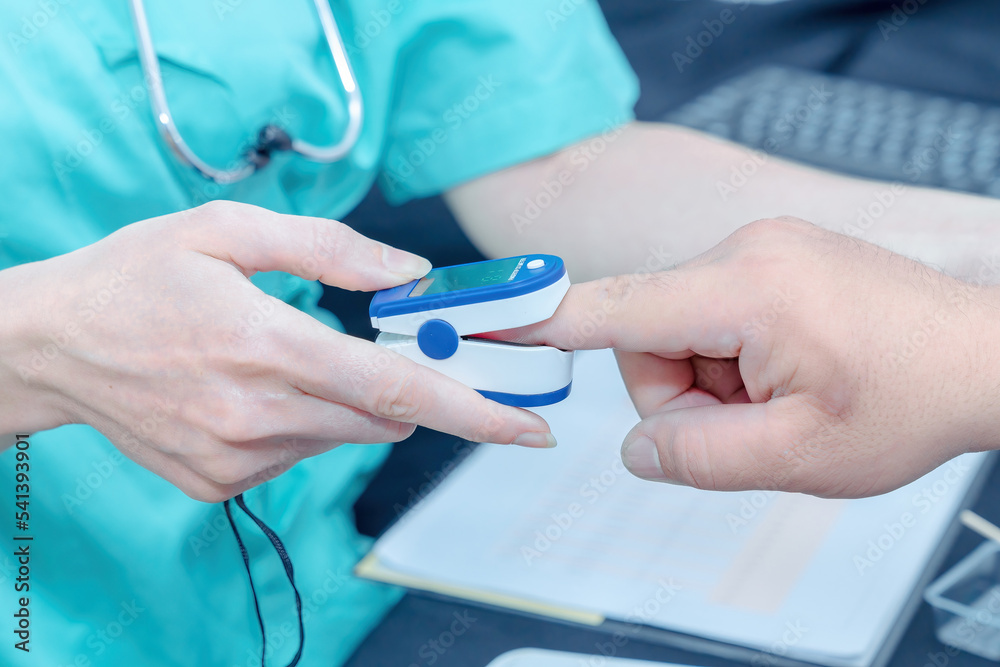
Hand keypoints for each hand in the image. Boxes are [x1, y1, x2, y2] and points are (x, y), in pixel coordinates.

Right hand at [0, 201, 552, 500]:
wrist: (51, 345)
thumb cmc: (136, 277)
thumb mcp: (227, 230)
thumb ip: (329, 249)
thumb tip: (407, 275)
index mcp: (263, 344)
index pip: (396, 388)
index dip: (474, 411)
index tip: (530, 428)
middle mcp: (254, 415)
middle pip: (384, 417)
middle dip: (408, 387)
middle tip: (384, 345)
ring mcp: (235, 458)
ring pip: (344, 436)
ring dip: (345, 400)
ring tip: (281, 355)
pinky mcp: (219, 483)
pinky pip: (299, 454)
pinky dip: (303, 421)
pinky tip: (251, 387)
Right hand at [496, 217, 999, 497]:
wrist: (981, 358)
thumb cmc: (912, 396)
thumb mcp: (798, 457)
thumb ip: (698, 459)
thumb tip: (635, 449)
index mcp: (749, 289)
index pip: (617, 306)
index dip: (546, 320)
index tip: (488, 320)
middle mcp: (747, 249)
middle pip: (646, 333)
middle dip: (682, 393)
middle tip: (749, 422)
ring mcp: (761, 246)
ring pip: (677, 327)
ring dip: (710, 379)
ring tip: (778, 398)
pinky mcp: (769, 255)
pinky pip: (709, 311)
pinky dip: (728, 355)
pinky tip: (782, 372)